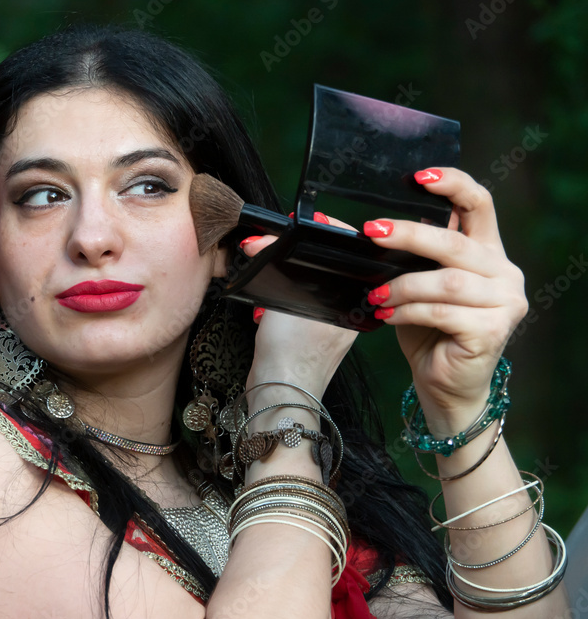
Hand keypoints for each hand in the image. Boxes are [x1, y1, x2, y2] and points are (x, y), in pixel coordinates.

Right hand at [239, 213, 358, 397]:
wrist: (279, 397)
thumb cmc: (291, 356)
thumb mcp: (286, 301)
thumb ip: (282, 269)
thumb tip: (268, 244)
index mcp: (353, 303)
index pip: (348, 255)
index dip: (327, 232)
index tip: (305, 222)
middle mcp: (347, 313)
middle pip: (325, 270)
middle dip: (296, 257)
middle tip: (273, 245)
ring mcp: (329, 328)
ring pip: (309, 289)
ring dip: (284, 282)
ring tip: (267, 279)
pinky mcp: (311, 341)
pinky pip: (297, 309)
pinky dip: (280, 304)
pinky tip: (265, 310)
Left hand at [362, 168, 527, 432]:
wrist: (445, 384)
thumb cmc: (427, 330)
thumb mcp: (411, 284)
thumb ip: (399, 255)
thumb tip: (340, 225)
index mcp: (486, 251)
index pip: (479, 204)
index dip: (453, 184)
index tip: (419, 175)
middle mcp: (504, 271)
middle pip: (455, 242)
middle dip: (409, 234)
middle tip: (372, 232)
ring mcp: (505, 302)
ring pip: (447, 281)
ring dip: (403, 286)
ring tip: (375, 295)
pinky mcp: (493, 330)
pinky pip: (443, 312)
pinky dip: (408, 312)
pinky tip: (387, 316)